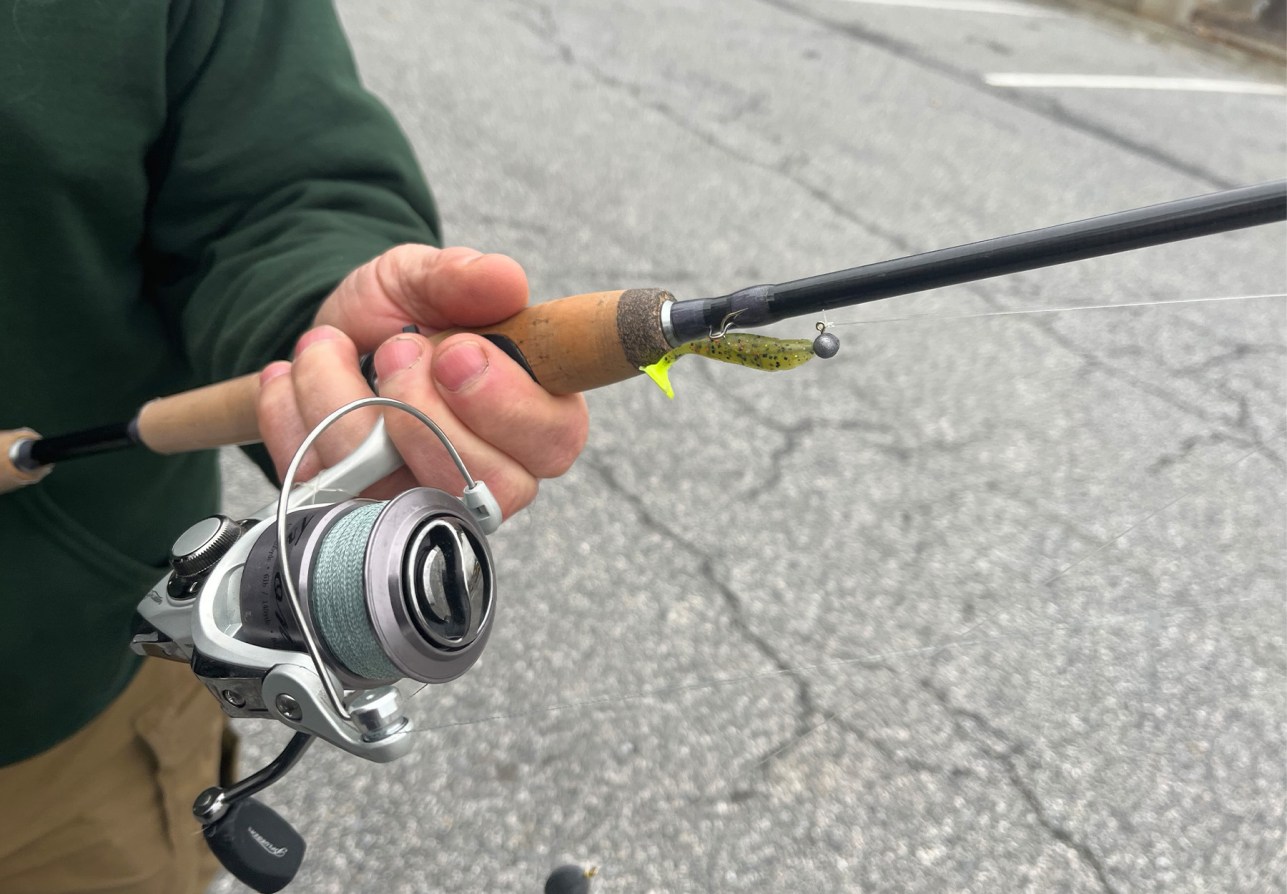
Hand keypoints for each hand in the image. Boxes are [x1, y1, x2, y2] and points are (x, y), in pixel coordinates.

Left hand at [256, 245, 588, 516]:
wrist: (333, 338)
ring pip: (400, 495)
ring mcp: (428, 504)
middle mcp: (494, 473)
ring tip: (325, 346)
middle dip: (423, 414)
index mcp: (536, 413)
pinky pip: (327, 494)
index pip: (554, 440)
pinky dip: (293, 425)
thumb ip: (462, 277)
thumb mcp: (424, 277)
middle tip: (392, 351)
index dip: (504, 404)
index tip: (454, 351)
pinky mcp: (362, 516)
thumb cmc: (400, 313)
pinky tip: (290, 380)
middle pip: (485, 486)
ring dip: (344, 408)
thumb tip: (506, 280)